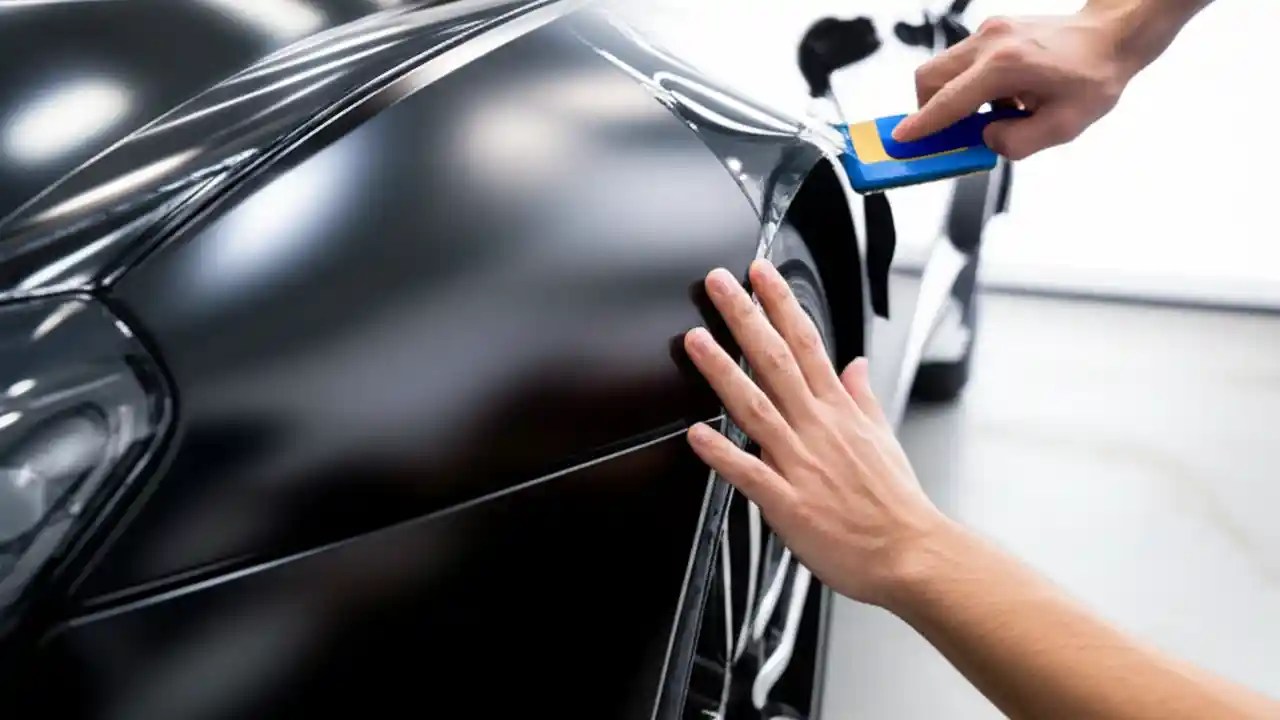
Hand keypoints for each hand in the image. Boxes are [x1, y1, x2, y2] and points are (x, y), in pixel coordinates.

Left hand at [683, 260, 945, 605]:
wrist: (912, 555)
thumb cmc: (895, 503)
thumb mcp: (884, 438)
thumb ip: (862, 397)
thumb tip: (856, 364)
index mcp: (839, 411)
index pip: (806, 343)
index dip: (780, 304)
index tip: (760, 275)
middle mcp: (818, 428)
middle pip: (776, 360)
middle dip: (745, 318)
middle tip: (718, 284)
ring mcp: (801, 463)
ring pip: (755, 406)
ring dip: (722, 371)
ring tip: (695, 340)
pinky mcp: (788, 502)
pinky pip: (748, 473)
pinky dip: (721, 453)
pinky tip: (695, 434)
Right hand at [892, 10, 1135, 159]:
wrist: (1111, 35)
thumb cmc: (1094, 78)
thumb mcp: (1064, 127)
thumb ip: (1017, 142)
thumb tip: (984, 139)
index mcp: (1007, 66)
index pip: (949, 101)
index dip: (921, 125)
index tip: (899, 140)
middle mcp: (991, 42)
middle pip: (929, 78)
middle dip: (928, 110)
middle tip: (949, 134)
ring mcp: (989, 31)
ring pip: (941, 69)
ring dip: (952, 98)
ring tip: (992, 113)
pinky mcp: (992, 29)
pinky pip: (962, 62)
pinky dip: (969, 85)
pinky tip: (1003, 96)